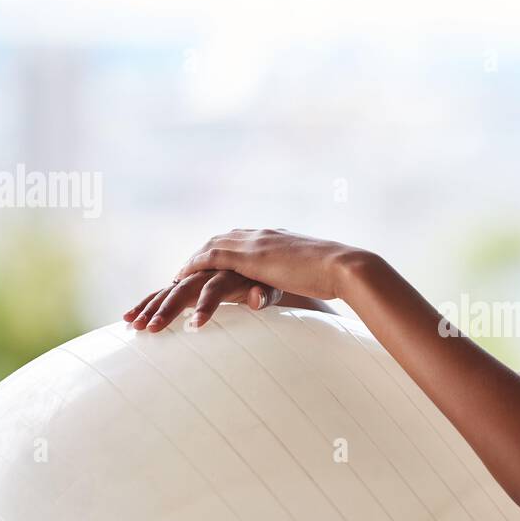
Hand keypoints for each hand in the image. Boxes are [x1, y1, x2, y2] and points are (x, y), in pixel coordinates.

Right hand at [123, 269, 279, 331]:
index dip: (205, 305)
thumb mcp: (274, 288)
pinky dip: (147, 304)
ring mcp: (195, 277)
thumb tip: (255, 298)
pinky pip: (164, 293)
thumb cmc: (269, 282)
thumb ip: (265, 294)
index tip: (195, 326)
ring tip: (135, 326)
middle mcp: (208, 271)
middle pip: (185, 288)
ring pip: (169, 290)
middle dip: (168, 308)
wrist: (260, 266)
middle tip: (153, 329)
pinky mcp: (186, 284)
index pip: (214, 287)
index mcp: (229, 271)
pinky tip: (128, 317)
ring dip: (151, 307)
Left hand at [173, 228, 361, 301]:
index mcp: (278, 238)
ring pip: (211, 246)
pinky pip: (212, 257)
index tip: (209, 264)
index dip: (223, 251)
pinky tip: (181, 278)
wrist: (344, 266)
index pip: (242, 240)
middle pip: (221, 240)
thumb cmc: (338, 275)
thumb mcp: (313, 274)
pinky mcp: (251, 255)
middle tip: (182, 273)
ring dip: (192, 261)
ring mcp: (256, 242)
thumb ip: (302, 276)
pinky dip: (194, 265)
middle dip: (200, 255)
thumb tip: (305, 285)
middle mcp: (263, 235)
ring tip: (176, 279)